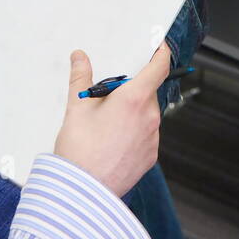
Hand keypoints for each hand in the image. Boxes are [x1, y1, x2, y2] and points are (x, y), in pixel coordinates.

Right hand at [53, 44, 169, 198]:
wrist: (82, 191)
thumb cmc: (80, 151)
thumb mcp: (76, 108)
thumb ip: (81, 78)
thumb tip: (80, 58)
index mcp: (134, 99)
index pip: (159, 67)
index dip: (162, 53)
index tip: (160, 47)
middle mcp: (149, 117)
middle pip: (148, 92)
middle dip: (131, 90)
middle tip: (108, 97)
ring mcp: (152, 139)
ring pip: (146, 114)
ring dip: (133, 112)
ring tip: (106, 124)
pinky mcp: (150, 157)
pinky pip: (146, 135)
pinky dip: (134, 132)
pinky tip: (113, 140)